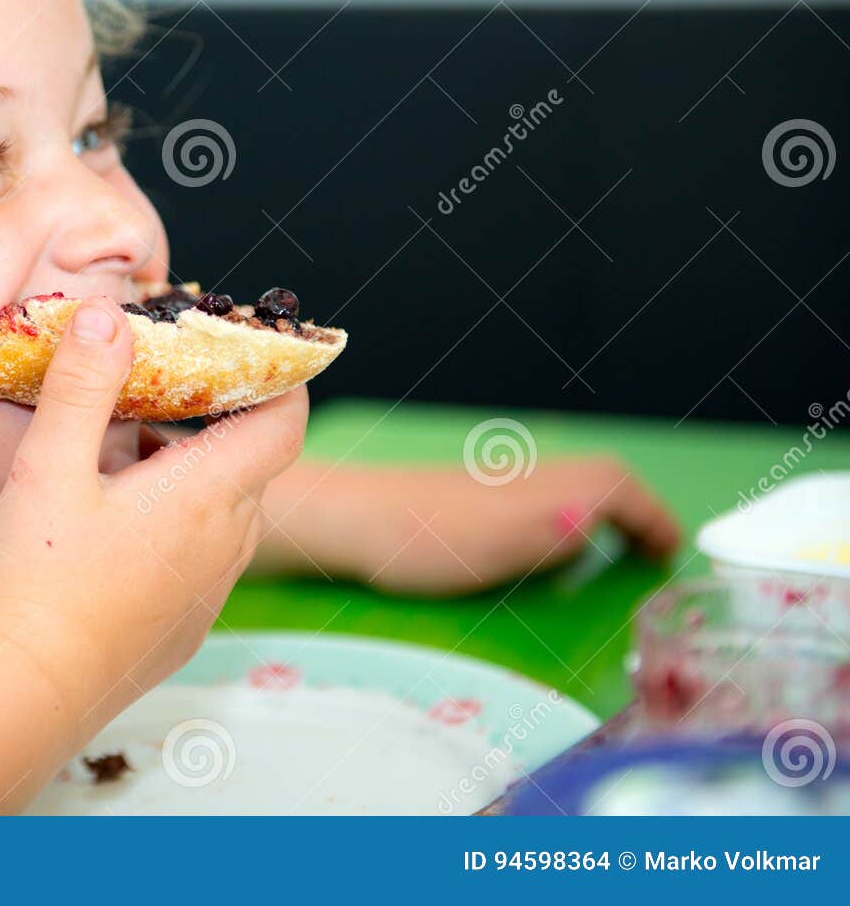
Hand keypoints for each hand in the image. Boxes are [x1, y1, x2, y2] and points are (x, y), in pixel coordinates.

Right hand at [0, 295, 308, 731]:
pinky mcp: (183, 627)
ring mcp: (207, 592)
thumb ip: (83, 384)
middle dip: (213, 419)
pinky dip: (176, 523)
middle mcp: (224, 544)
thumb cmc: (38, 580)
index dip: (279, 378)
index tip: (244, 350)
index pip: (285, 423)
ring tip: (115, 457)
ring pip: (224, 510)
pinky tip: (108, 525)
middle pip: (250, 461)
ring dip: (190, 472)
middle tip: (154, 391)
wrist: (26, 694)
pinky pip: (201, 557)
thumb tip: (110, 316)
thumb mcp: (49, 466)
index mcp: (207, 495)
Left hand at [367, 456, 680, 595]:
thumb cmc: (431, 537)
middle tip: (651, 552)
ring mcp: (502, 485)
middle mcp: (533, 477)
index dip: (653, 519)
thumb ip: (558, 535)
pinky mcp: (475, 499)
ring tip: (614, 552)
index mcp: (549, 487)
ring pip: (573, 487)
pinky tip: (549, 547)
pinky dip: (567, 518)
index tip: (670, 551)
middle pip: (603, 481)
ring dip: (604, 513)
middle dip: (636, 512)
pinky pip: (543, 500)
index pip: (621, 489)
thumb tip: (599, 524)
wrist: (359, 520)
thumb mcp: (507, 545)